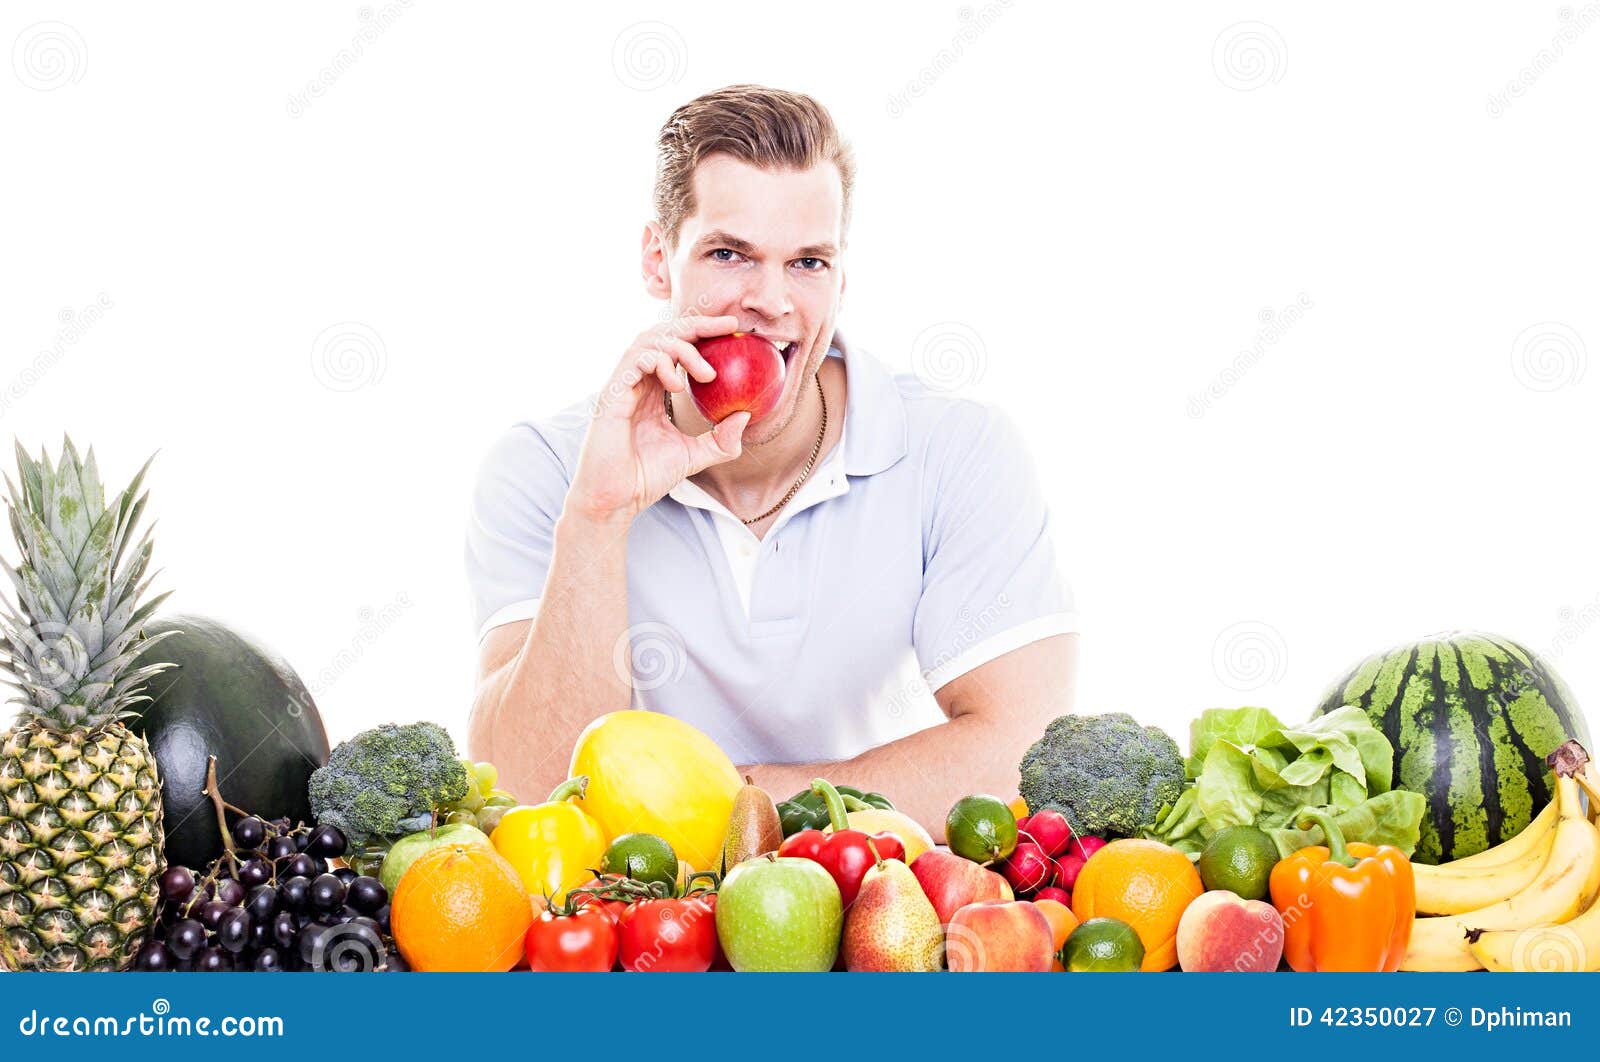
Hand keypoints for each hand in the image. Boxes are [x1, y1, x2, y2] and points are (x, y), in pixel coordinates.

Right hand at [567, 314, 750, 523]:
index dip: (703, 332)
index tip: (734, 329)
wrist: (615, 499)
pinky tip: (678, 384)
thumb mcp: (694, 456)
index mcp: (653, 388)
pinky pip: (635, 361)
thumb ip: (721, 439)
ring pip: (650, 341)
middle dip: (697, 325)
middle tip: (728, 327)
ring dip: (682, 348)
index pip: (677, 347)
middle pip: (664, 333)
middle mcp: (637, 381)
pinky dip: (659, 363)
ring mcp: (622, 385)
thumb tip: (746, 415)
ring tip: (707, 373)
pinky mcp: (612, 395)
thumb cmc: (646, 477)